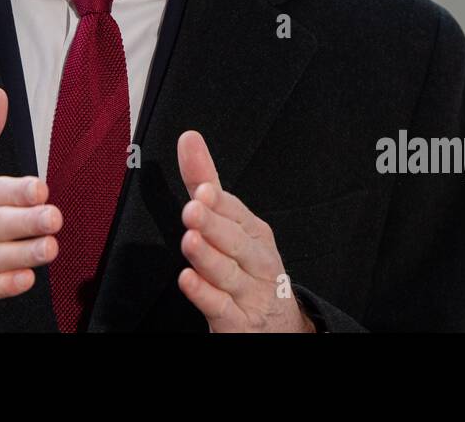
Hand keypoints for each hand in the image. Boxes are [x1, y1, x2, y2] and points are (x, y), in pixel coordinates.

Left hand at [176, 130, 315, 331]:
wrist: (277, 326)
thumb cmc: (249, 268)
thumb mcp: (230, 223)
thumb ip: (205, 181)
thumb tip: (189, 138)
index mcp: (255, 233)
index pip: (237, 213)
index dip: (220, 203)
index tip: (202, 190)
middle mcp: (257, 260)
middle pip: (235, 242)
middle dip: (214, 225)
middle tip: (193, 210)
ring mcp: (249, 293)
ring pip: (228, 273)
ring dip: (208, 257)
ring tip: (190, 241)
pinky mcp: (237, 322)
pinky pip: (220, 308)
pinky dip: (205, 294)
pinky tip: (187, 280)